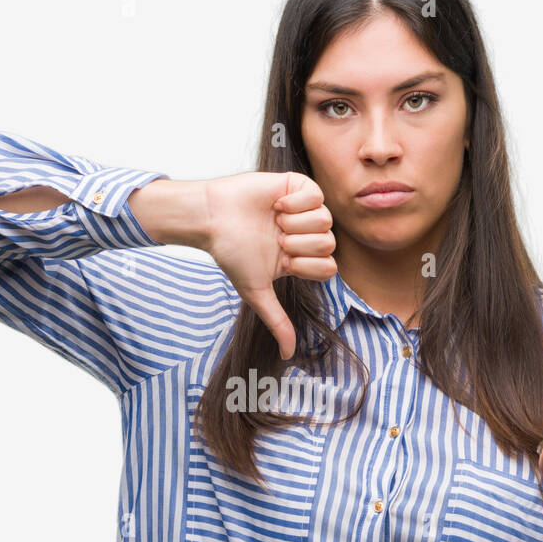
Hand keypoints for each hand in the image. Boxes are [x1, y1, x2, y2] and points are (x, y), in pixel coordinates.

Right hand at [201, 171, 337, 359]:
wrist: (213, 218)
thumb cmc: (231, 253)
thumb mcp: (256, 292)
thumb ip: (277, 321)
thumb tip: (289, 355)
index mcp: (301, 259)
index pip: (328, 268)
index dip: (306, 265)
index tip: (282, 261)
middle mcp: (306, 235)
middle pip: (330, 244)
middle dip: (299, 244)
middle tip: (276, 239)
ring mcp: (304, 210)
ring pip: (325, 220)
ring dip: (295, 223)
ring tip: (274, 221)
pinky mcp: (299, 186)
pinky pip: (317, 195)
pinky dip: (295, 202)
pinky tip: (276, 204)